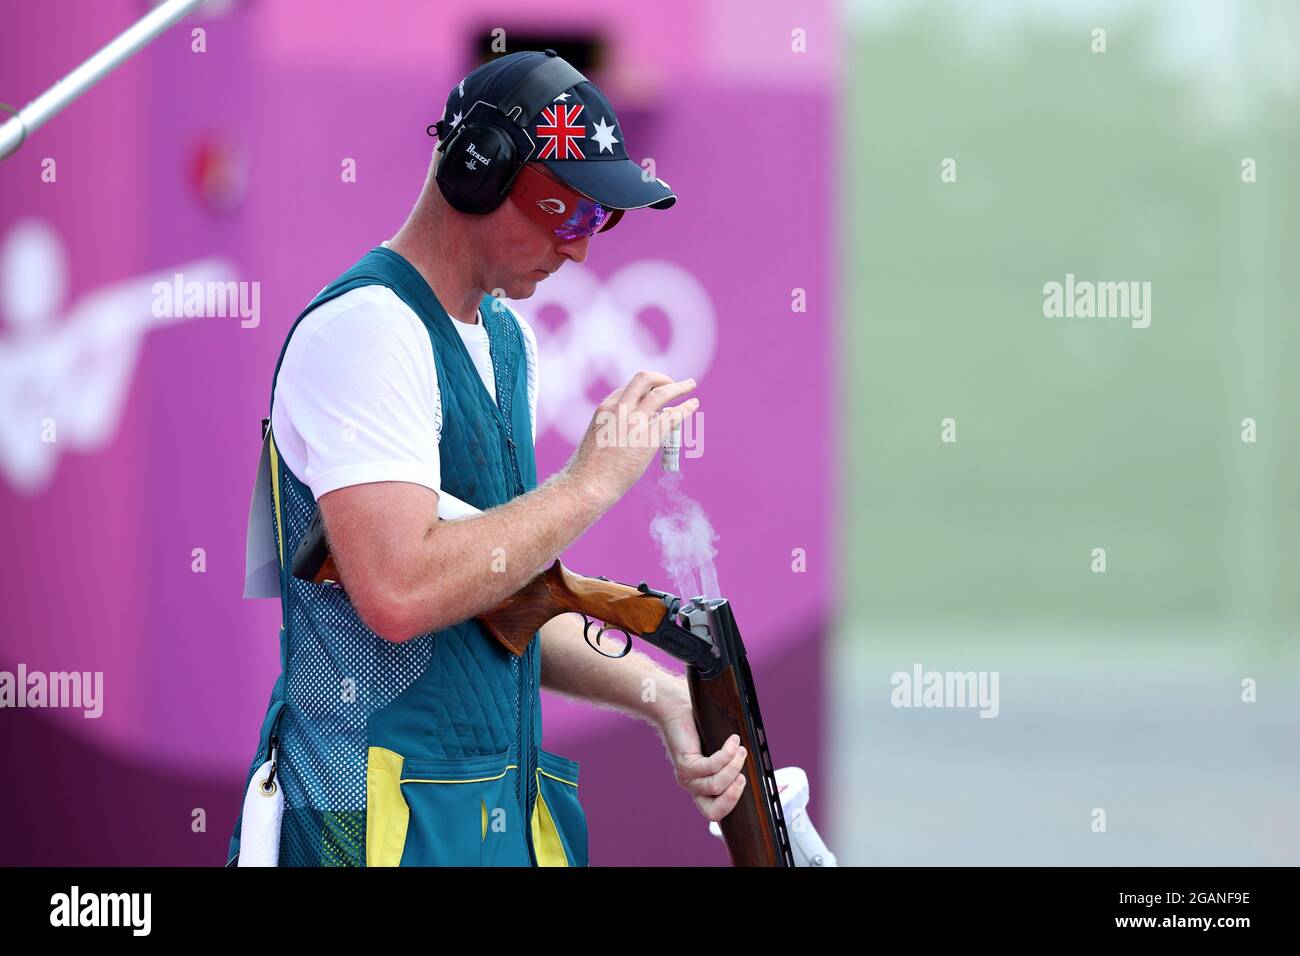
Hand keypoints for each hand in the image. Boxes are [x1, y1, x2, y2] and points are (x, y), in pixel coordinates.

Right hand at [565, 370, 698, 505]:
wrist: (588, 485)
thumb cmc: (588, 470)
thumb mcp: (595, 439)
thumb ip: (610, 429)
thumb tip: (624, 435)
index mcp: (604, 408)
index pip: (628, 389)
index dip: (644, 391)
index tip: (653, 396)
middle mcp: (619, 409)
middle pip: (644, 379)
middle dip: (661, 378)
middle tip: (672, 383)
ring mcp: (635, 422)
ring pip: (662, 393)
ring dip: (679, 387)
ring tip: (690, 385)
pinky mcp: (648, 437)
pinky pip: (673, 415)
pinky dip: (686, 407)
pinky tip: (694, 404)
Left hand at [656, 707, 747, 822]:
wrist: (676, 712)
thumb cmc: (701, 732)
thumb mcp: (719, 753)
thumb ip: (733, 765)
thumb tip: (764, 773)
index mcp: (703, 790)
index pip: (716, 813)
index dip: (733, 806)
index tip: (751, 786)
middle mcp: (693, 788)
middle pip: (713, 811)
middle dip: (733, 796)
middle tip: (743, 777)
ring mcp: (687, 778)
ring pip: (716, 786)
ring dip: (734, 767)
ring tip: (741, 750)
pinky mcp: (685, 764)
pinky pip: (712, 766)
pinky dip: (727, 754)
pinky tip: (733, 741)